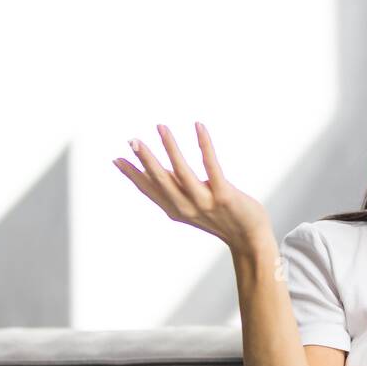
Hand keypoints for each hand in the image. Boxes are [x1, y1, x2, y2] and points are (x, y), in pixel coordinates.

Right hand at [114, 122, 272, 255]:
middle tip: (132, 140)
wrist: (250, 239)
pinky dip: (204, 145)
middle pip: (161, 180)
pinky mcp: (224, 195)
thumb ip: (175, 189)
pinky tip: (198, 126)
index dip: (132, 175)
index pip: (149, 189)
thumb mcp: (192, 206)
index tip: (116, 159)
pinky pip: (212, 166)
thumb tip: (155, 170)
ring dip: (170, 147)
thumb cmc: (221, 218)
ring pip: (182, 172)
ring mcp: (204, 202)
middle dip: (146, 159)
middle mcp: (186, 207)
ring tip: (161, 127)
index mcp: (175, 210)